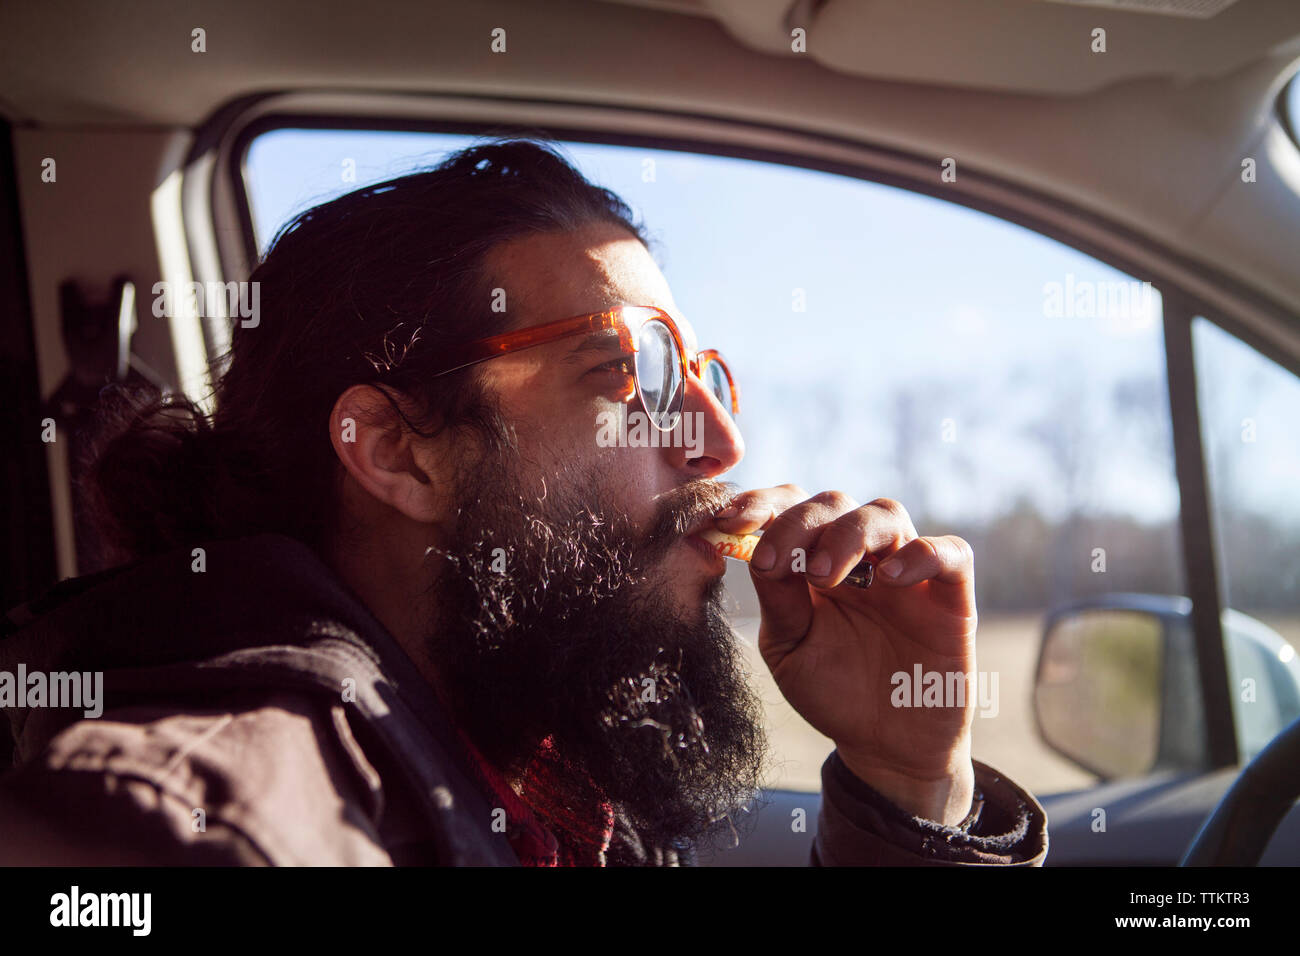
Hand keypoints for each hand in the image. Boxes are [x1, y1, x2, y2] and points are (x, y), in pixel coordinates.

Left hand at [716, 485, 977, 824]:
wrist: (886, 747)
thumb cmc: (833, 691)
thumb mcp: (789, 647)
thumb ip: (778, 599)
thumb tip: (756, 550)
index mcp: (814, 560)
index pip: (790, 507)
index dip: (761, 503)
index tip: (729, 520)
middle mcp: (861, 556)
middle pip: (833, 503)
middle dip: (798, 523)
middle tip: (777, 563)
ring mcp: (906, 570)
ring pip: (885, 513)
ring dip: (848, 533)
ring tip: (824, 576)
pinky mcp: (950, 594)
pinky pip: (950, 551)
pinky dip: (920, 553)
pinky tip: (890, 578)